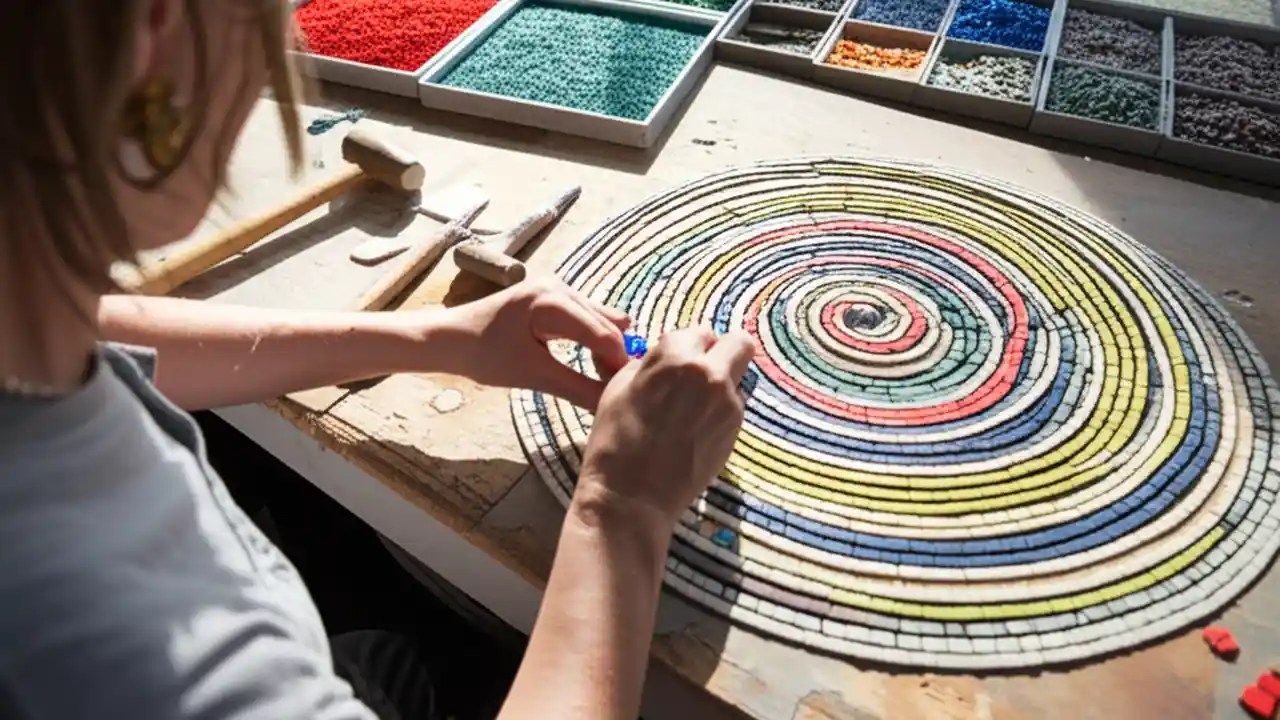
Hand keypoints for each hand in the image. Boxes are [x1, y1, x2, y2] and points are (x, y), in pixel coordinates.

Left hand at [432, 276, 631, 409]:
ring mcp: (557, 289)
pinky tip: (590, 364)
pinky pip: (587, 318)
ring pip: (600, 320)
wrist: (450, 338)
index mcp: (551, 301)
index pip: (603, 334)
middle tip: (615, 390)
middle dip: (614, 357)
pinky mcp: (554, 297)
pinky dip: (593, 341)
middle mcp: (559, 287)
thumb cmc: (483, 355)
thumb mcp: (533, 376)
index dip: (619, 364)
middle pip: (607, 324)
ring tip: (601, 380)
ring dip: (605, 350)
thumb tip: (612, 406)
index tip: (625, 393)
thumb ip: (577, 388)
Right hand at [575, 328, 755, 529]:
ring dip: (721, 384)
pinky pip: (734, 405)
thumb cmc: (616, 438)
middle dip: (723, 351)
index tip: (678, 361)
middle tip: (703, 370)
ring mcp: (728, 403)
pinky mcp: (735, 429)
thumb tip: (671, 356)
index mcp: (677, 356)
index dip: (688, 345)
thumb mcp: (620, 385)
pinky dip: (719, 410)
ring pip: (737, 377)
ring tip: (691, 410)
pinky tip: (694, 430)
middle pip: (739, 343)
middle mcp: (710, 373)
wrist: (632, 496)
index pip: (699, 331)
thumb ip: (653, 361)